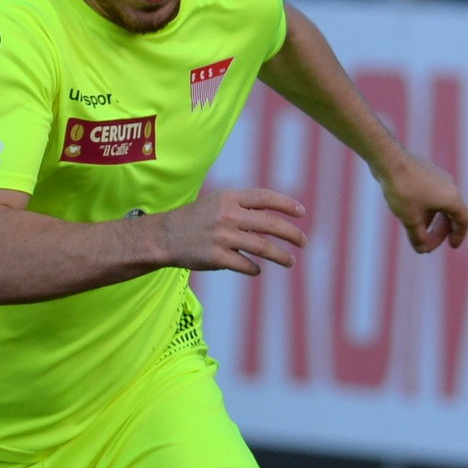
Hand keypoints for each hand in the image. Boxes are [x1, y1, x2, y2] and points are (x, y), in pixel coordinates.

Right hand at [156, 186, 308, 276]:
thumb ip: (243, 206)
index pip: (266, 198)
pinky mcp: (217, 258)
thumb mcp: (217, 202)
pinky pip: (245, 265)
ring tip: (290, 261)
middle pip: (270, 224)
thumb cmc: (195, 219)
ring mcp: (223, 237)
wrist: (164, 236)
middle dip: (291, 233)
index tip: (302, 213)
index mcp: (230, 198)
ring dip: (281, 256)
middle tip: (303, 241)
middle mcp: (228, 216)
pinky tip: (258, 269)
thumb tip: (274, 216)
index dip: (287, 204)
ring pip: (262, 247)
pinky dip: (255, 268)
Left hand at [378, 153, 467, 252]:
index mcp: (452, 197)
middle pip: (450, 214)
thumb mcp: (410, 219)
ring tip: (416, 232)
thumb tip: (422, 249)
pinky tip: (409, 215)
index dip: (459, 235)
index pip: (463, 220)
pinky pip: (430, 194)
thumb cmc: (403, 190)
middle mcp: (449, 186)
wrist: (389, 160)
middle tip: (426, 245)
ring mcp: (438, 177)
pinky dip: (425, 208)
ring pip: (439, 204)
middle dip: (439, 232)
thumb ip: (418, 237)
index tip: (452, 245)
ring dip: (431, 221)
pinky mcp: (425, 172)